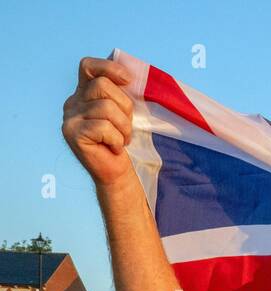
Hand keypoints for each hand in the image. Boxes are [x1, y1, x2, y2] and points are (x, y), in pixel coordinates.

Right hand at [62, 56, 136, 188]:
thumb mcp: (123, 113)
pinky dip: (116, 139)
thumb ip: (120, 93)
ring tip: (122, 139)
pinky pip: (104, 127)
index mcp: (83, 94)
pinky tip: (114, 148)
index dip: (108, 68)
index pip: (88, 67)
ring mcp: (69, 118)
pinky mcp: (72, 133)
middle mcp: (72, 102)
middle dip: (124, 106)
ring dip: (123, 127)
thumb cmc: (122, 141)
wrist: (116, 173)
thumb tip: (130, 76)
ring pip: (106, 107)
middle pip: (102, 85)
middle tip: (126, 127)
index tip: (128, 80)